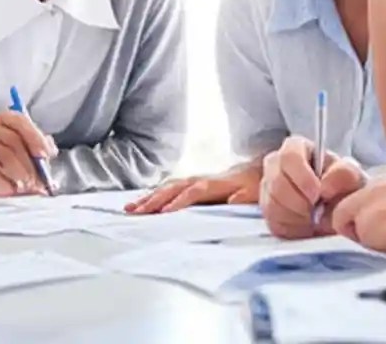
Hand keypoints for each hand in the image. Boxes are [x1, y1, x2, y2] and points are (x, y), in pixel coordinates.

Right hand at [0, 111, 56, 196]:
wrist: (1, 191)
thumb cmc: (19, 169)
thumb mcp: (35, 157)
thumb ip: (44, 148)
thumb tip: (50, 149)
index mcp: (4, 121)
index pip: (18, 119)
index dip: (34, 136)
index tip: (45, 155)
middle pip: (10, 136)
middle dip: (27, 158)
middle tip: (35, 176)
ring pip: (0, 150)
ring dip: (16, 169)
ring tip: (23, 184)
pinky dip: (1, 178)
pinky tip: (9, 186)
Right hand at [126, 166, 260, 214]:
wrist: (255, 170)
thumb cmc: (254, 186)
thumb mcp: (254, 193)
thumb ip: (244, 198)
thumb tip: (232, 201)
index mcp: (215, 184)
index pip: (194, 192)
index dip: (179, 202)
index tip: (163, 214)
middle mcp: (200, 180)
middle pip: (173, 188)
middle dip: (154, 200)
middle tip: (136, 213)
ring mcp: (193, 180)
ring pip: (167, 187)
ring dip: (149, 198)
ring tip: (130, 210)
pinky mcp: (190, 184)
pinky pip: (168, 188)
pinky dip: (153, 195)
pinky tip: (140, 204)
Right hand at [260, 136, 365, 239]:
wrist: (339, 212)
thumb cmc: (344, 188)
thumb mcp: (353, 177)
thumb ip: (344, 174)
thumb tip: (324, 185)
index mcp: (296, 148)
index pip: (289, 156)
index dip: (301, 176)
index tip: (317, 194)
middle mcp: (276, 164)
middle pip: (276, 182)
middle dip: (299, 201)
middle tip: (317, 210)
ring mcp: (268, 187)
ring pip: (272, 204)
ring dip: (297, 216)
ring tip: (314, 217)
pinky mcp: (266, 210)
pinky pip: (272, 221)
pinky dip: (292, 228)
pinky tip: (305, 225)